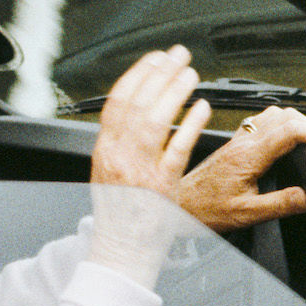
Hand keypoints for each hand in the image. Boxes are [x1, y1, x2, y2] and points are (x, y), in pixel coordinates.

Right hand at [85, 46, 211, 286]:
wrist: (121, 248)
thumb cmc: (119, 212)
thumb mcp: (106, 171)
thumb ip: (118, 141)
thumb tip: (134, 110)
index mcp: (104, 149)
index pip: (117, 101)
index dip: (137, 75)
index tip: (154, 59)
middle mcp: (118, 156)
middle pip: (138, 104)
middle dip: (159, 75)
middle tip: (178, 56)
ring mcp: (139, 170)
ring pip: (155, 121)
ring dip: (174, 93)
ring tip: (191, 74)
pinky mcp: (162, 186)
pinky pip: (178, 149)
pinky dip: (190, 125)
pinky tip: (202, 108)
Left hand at [172, 105, 305, 232]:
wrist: (180, 206)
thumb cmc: (206, 210)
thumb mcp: (247, 214)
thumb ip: (281, 204)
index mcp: (249, 155)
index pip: (292, 129)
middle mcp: (243, 141)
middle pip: (287, 115)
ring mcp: (238, 139)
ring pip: (275, 113)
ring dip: (298, 123)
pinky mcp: (235, 143)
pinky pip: (263, 121)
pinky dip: (283, 125)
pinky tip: (286, 141)